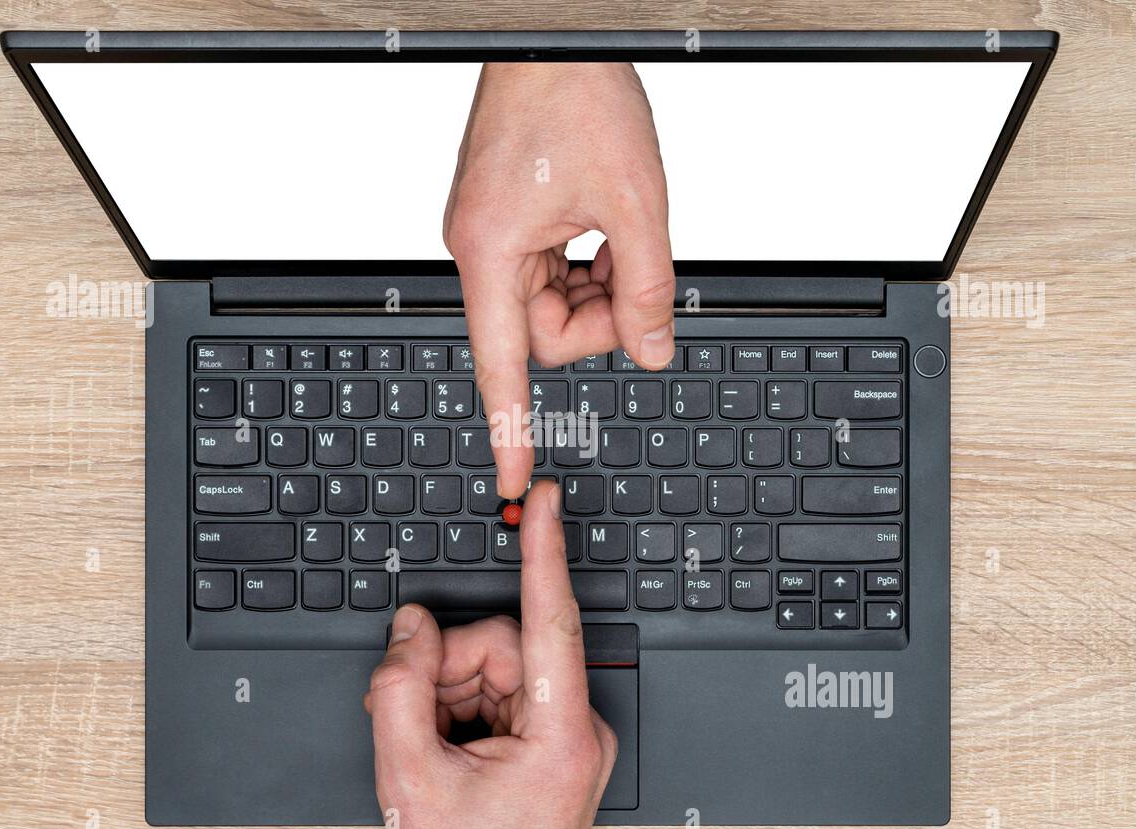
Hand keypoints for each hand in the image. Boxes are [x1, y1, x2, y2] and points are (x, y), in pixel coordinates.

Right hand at [364, 481, 616, 828]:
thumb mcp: (408, 777)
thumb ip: (399, 687)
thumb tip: (410, 627)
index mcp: (562, 736)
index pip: (552, 620)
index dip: (544, 552)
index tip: (542, 501)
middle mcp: (577, 729)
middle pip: (504, 646)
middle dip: (445, 670)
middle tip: (407, 714)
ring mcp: (567, 736)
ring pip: (495, 668)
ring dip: (446, 695)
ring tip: (427, 746)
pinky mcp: (552, 742)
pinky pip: (499, 694)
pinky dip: (459, 710)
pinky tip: (444, 746)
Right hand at [445, 62, 675, 497]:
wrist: (552, 40)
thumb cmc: (574, 94)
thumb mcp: (637, 201)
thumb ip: (649, 287)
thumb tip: (654, 349)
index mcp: (491, 250)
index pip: (502, 366)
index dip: (511, 429)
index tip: (514, 477)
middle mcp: (481, 249)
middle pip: (544, 335)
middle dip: (601, 320)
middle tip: (640, 285)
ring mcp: (493, 236)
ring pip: (553, 305)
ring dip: (600, 287)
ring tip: (624, 236)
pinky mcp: (510, 222)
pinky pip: (553, 273)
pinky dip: (590, 264)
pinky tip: (608, 229)